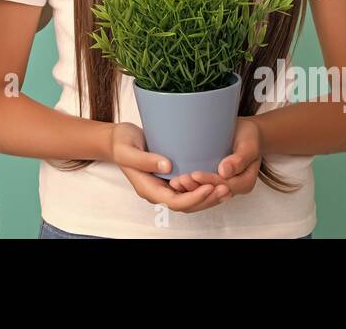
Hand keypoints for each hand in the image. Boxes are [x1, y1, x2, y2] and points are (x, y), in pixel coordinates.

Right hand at [110, 122, 231, 213]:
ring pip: (190, 200)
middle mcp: (158, 190)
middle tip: (225, 188)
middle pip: (186, 205)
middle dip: (207, 199)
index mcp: (148, 188)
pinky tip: (217, 181)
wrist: (118, 139)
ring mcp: (165, 185)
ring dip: (209, 196)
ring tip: (226, 187)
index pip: (174, 202)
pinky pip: (189, 189)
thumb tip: (168, 167)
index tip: (209, 187)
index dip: (193, 198)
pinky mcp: (171, 178)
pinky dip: (204, 188)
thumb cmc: (122, 143)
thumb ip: (145, 159)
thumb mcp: (128, 149)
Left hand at [166, 118, 262, 197]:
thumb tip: (225, 172)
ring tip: (175, 182)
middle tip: (179, 181)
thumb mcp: (248, 144)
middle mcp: (234, 188)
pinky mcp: (213, 181)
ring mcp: (223, 186)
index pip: (226, 186)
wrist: (246, 133)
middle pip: (214, 194)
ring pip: (205, 195)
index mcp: (245, 182)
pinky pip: (201, 189)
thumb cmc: (248, 136)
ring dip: (190, 190)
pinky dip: (190, 187)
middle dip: (196, 189)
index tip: (195, 174)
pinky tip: (176, 181)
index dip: (210, 181)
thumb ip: (239, 158)